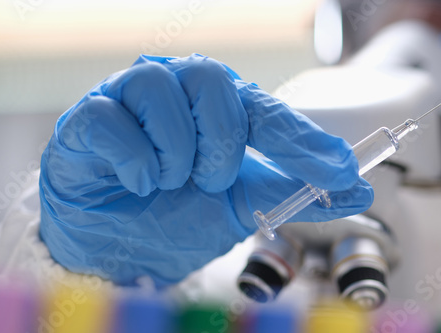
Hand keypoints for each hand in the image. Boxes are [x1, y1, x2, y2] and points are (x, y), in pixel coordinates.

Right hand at [38, 54, 372, 286]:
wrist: (118, 250)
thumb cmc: (176, 214)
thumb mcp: (242, 206)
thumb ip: (293, 192)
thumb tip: (356, 188)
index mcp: (218, 104)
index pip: (267, 111)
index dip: (303, 141)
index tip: (339, 170)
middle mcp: (176, 88)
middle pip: (213, 82)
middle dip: (221, 144)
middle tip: (211, 182)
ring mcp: (127, 98)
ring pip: (159, 89)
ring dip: (175, 154)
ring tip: (168, 183)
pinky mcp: (84, 119)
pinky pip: (110, 119)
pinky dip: (134, 160)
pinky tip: (139, 182)